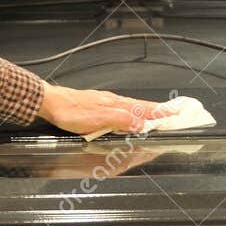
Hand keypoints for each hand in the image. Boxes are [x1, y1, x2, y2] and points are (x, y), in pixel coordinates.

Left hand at [37, 82, 174, 137]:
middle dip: (158, 110)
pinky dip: (131, 111)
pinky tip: (129, 114)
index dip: (160, 113)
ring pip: (131, 106)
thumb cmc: (70, 112)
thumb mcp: (98, 119)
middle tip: (173, 112)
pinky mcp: (96, 105)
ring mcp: (105, 102)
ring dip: (146, 111)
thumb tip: (142, 124)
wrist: (49, 102)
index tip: (175, 114)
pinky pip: (121, 108)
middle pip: (140, 106)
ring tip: (156, 113)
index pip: (144, 109)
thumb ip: (121, 120)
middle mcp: (113, 102)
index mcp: (116, 105)